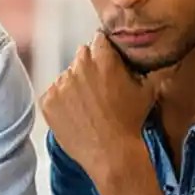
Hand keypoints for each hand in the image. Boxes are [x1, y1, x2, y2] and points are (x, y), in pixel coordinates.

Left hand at [39, 32, 156, 181]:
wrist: (111, 153)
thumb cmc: (131, 121)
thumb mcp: (147, 88)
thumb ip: (140, 64)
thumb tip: (142, 53)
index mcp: (103, 57)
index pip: (99, 40)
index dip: (104, 51)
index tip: (107, 63)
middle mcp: (79, 66)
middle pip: (81, 57)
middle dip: (89, 67)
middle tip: (99, 89)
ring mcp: (60, 84)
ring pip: (66, 76)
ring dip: (74, 85)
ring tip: (88, 107)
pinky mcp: (47, 101)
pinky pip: (53, 94)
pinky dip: (62, 102)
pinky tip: (76, 115)